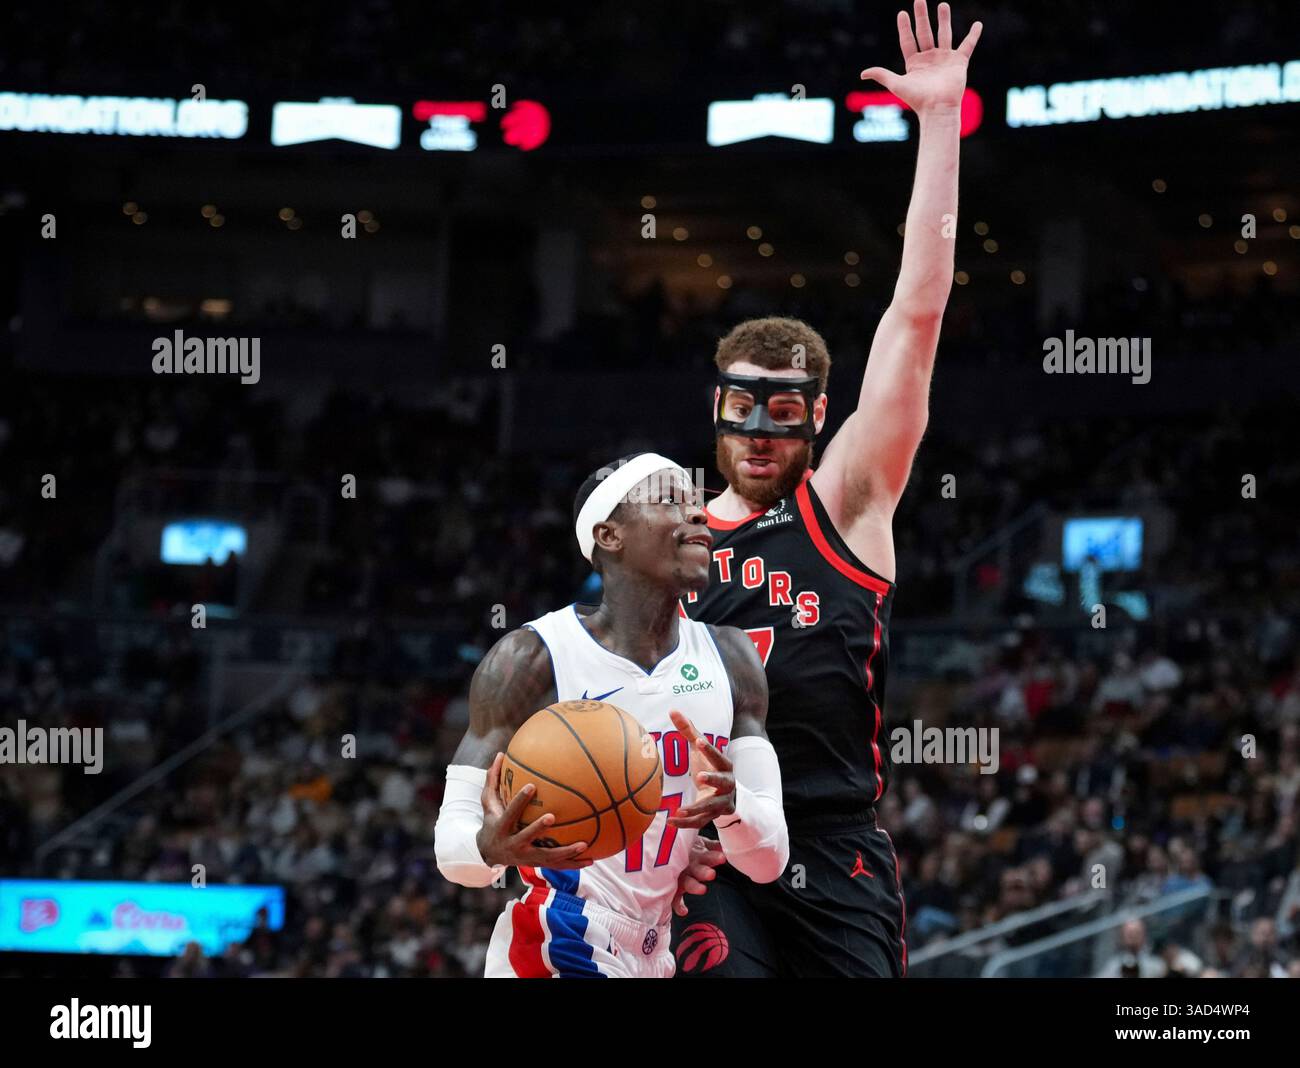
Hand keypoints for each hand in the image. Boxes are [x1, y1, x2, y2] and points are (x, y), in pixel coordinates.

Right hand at [475, 753, 592, 869]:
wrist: (488, 854)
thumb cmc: (492, 821)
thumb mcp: (488, 804)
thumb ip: (493, 780)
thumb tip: (499, 754)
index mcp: (502, 828)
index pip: (510, 812)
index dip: (519, 801)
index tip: (531, 786)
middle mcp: (513, 844)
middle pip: (526, 837)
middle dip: (538, 828)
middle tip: (553, 816)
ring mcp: (525, 856)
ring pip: (546, 857)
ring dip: (565, 853)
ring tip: (584, 845)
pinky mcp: (536, 864)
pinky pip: (556, 865)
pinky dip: (573, 864)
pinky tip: (591, 860)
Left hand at [666, 710, 735, 828]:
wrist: (725, 796)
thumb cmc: (709, 766)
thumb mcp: (700, 750)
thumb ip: (688, 731)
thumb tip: (672, 709)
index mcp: (724, 765)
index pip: (718, 756)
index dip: (710, 750)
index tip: (700, 742)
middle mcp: (727, 784)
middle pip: (722, 782)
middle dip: (712, 779)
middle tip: (700, 777)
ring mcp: (722, 802)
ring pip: (711, 807)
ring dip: (696, 808)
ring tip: (680, 810)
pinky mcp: (714, 816)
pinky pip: (700, 821)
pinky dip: (686, 822)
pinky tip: (671, 821)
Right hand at [672, 836, 725, 916]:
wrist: (662, 853)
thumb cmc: (687, 850)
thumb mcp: (700, 844)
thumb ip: (713, 847)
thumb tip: (725, 845)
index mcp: (697, 857)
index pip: (707, 857)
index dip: (714, 857)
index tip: (722, 858)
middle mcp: (689, 867)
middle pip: (697, 869)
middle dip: (704, 872)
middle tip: (711, 874)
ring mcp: (680, 878)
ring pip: (687, 882)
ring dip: (694, 886)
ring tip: (702, 890)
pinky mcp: (674, 888)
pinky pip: (675, 899)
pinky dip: (678, 906)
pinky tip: (684, 912)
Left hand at [861, 1, 981, 115]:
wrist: (937, 108)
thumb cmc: (917, 99)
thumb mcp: (896, 84)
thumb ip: (881, 75)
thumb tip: (862, 74)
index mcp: (914, 63)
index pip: (908, 40)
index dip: (904, 28)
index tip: (902, 13)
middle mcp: (929, 59)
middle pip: (924, 32)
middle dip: (922, 16)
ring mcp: (944, 59)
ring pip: (944, 34)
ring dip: (943, 19)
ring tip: (943, 4)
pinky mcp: (959, 62)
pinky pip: (968, 45)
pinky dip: (973, 35)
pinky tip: (978, 24)